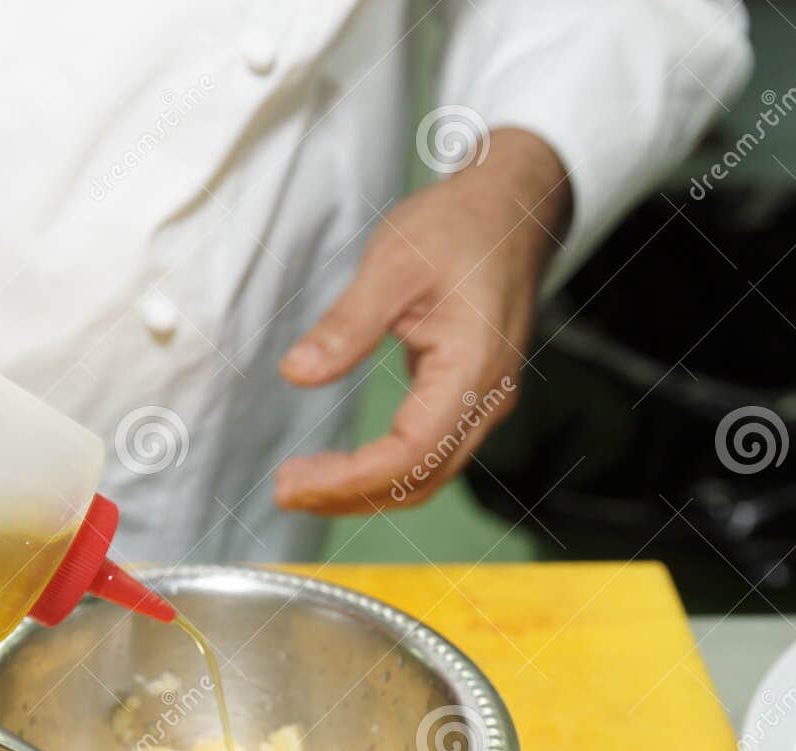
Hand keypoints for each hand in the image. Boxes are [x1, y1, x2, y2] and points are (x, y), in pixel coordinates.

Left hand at [274, 128, 571, 513]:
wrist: (511, 208)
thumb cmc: (457, 227)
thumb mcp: (392, 263)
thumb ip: (347, 325)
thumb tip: (296, 373)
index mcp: (472, 368)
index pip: (410, 454)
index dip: (350, 479)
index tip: (295, 482)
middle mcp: (487, 397)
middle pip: (419, 479)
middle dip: (350, 497)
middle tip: (284, 491)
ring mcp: (484, 401)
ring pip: (426, 476)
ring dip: (364, 492)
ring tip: (302, 486)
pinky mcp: (471, 397)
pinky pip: (429, 455)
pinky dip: (382, 472)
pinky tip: (339, 468)